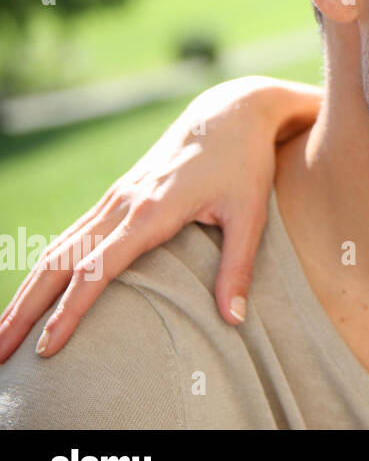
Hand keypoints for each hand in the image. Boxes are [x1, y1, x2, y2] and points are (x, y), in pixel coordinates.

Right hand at [0, 76, 321, 360]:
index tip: (48, 348)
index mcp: (152, 211)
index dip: (70, 310)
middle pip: (59, 262)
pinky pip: (72, 236)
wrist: (230, 112)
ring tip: (2, 336)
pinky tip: (34, 295)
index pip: (97, 270)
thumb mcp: (250, 214)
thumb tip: (234, 319)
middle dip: (24, 310)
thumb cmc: (244, 162)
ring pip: (57, 249)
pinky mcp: (117, 196)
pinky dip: (45, 268)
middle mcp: (123, 205)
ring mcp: (115, 199)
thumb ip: (238, 267)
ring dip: (26, 292)